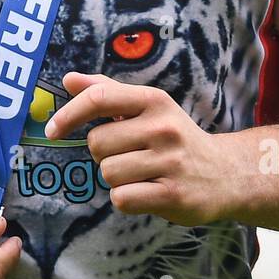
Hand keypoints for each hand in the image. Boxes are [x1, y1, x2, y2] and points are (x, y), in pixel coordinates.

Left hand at [43, 72, 231, 226]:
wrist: (226, 174)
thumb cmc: (176, 139)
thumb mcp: (149, 108)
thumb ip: (107, 92)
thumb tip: (69, 79)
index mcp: (154, 101)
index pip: (99, 98)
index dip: (68, 114)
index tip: (52, 130)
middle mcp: (163, 127)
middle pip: (97, 143)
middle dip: (104, 154)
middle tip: (130, 156)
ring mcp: (170, 162)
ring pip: (108, 173)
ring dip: (117, 179)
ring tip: (142, 174)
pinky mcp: (173, 195)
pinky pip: (122, 198)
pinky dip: (126, 199)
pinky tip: (147, 192)